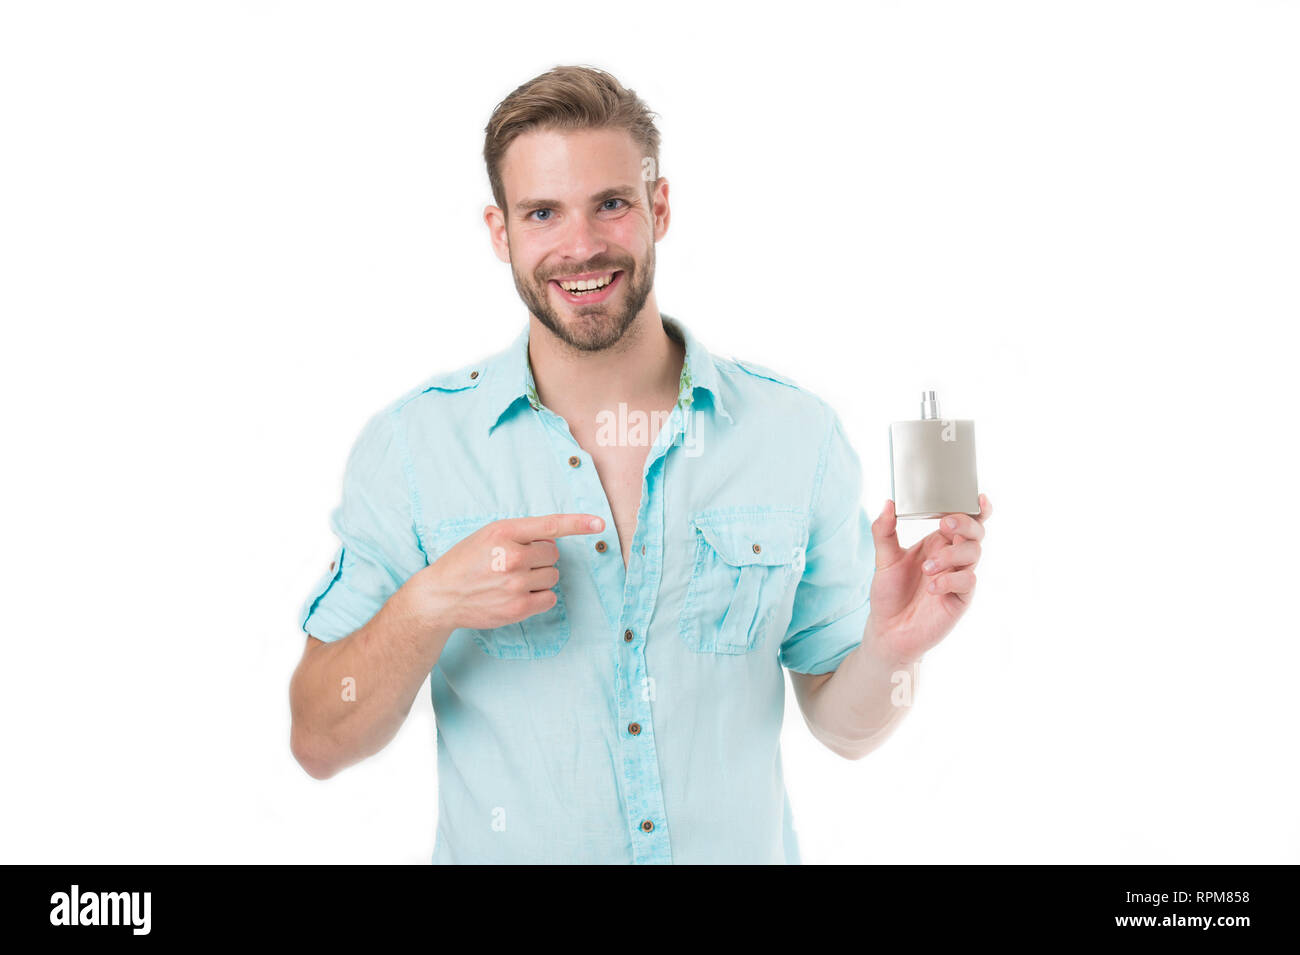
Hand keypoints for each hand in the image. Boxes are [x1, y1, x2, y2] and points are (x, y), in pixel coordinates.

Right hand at [410, 513, 604, 631]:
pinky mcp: (518, 607)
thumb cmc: (466, 561)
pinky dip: (540, 596)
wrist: (441, 595)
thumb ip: (521, 534)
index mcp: (503, 531)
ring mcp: (515, 583)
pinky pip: (549, 598)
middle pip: (554, 554)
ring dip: (539, 577)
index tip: (599, 524)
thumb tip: (554, 542)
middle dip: (541, 557)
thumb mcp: (488, 535)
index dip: (578, 523)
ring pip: (552, 576)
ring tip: (512, 580)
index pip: (550, 525)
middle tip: (516, 562)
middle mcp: (511, 556)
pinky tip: (518, 594)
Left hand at [864, 493, 991, 663]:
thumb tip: (888, 503)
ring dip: (951, 555)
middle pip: (975, 532)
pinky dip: (951, 580)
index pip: (964, 521)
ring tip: (927, 569)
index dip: (977, 509)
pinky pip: (967, 582)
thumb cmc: (889, 593)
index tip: (978, 497)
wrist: (888, 630)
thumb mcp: (883, 559)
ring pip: (973, 554)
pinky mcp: (961, 599)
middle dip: (965, 524)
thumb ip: (884, 531)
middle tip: (945, 525)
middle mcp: (952, 557)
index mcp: (938, 542)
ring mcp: (959, 577)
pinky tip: (932, 588)